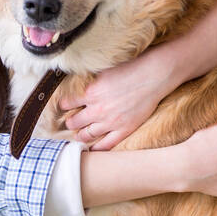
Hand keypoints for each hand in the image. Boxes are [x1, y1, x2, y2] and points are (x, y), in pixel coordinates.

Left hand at [57, 48, 176, 150]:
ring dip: (80, 135)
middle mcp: (97, 110)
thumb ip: (90, 81)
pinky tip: (92, 148)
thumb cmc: (130, 68)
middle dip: (70, 122)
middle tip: (70, 122)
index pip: (66, 103)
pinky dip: (96, 148)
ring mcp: (110, 122)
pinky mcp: (124, 129)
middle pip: (74, 122)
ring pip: (87, 135)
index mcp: (90, 93)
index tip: (62, 107)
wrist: (154, 76)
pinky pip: (106, 145)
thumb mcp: (103, 70)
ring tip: (78, 135)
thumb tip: (78, 84)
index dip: (63, 105)